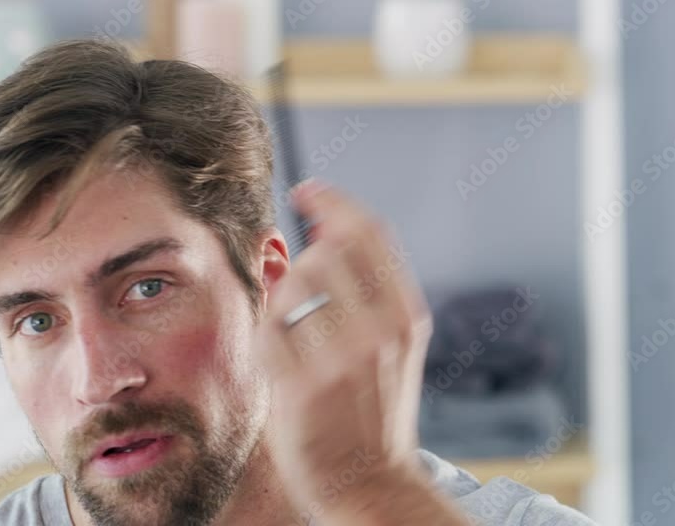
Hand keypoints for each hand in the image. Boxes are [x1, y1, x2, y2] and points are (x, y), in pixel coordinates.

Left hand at [254, 180, 465, 524]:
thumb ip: (361, 292)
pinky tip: (282, 361)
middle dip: (305, 262)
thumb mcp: (388, 346)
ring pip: (291, 287)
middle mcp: (380, 332)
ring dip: (283, 302)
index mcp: (406, 316)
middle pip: (326, 252)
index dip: (334, 203)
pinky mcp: (301, 386)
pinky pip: (268, 329)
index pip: (370, 232)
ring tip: (296, 335)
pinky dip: (268, 336)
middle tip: (302, 292)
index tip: (308, 191)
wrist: (372, 485)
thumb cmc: (373, 411)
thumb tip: (313, 236)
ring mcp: (340, 360)